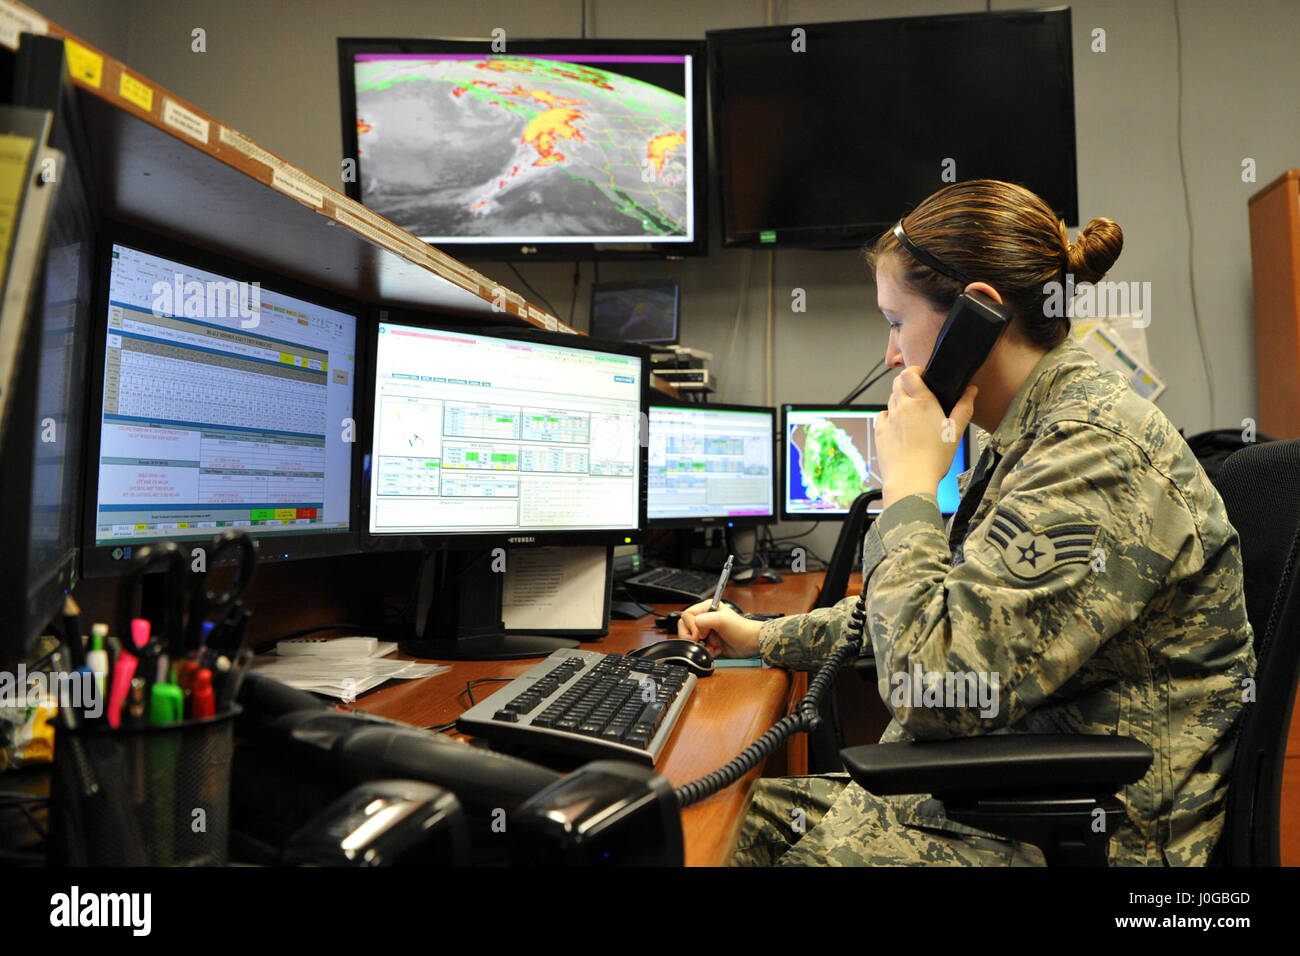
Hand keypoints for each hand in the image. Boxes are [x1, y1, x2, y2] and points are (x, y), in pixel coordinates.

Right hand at [677, 600, 761, 657]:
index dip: (691, 627)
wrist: (752, 643)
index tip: (702, 633)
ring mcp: (707, 630)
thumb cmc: (742, 629)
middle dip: (694, 638)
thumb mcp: (721, 620)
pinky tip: (716, 649)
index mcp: (706, 608)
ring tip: (712, 645)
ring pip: (692, 640)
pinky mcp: (711, 642)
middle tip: (704, 640)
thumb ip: (702, 620)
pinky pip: (700, 648)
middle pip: (686, 628)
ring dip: (701, 646)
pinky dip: (706, 651)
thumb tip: (695, 630)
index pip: (686, 616)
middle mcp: (705, 618)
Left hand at [875, 368, 975, 507]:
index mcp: (922, 402)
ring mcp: (889, 419)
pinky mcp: (879, 432)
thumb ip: (964, 408)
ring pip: (891, 400)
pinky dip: (889, 417)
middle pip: (897, 383)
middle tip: (918, 395)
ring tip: (912, 415)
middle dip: (906, 384)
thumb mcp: (955, 432)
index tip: (922, 376)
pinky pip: (882, 416)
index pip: (909, 373)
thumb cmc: (935, 458)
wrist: (910, 480)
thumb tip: (972, 390)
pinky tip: (899, 428)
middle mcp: (902, 407)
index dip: (914, 371)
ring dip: (899, 401)